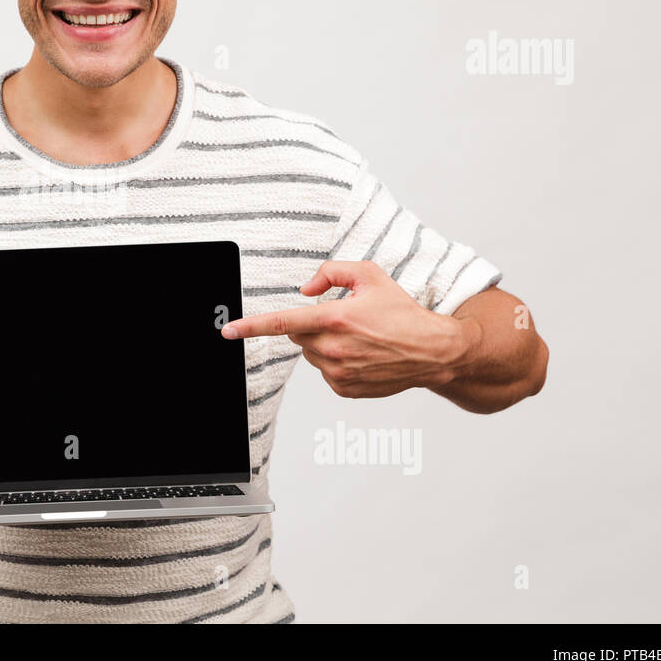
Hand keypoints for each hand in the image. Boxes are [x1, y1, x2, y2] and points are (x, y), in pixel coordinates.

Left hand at [220, 260, 468, 398]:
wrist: (432, 351)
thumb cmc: (402, 312)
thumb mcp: (369, 275)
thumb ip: (331, 272)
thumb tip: (305, 289)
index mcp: (335, 318)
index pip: (282, 323)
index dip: (251, 326)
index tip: (228, 331)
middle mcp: (333, 348)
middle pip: (297, 335)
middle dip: (310, 325)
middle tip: (341, 320)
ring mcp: (338, 372)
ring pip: (310, 354)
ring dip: (324, 344)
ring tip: (358, 338)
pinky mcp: (344, 389)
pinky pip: (325, 372)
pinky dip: (336, 362)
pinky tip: (362, 355)